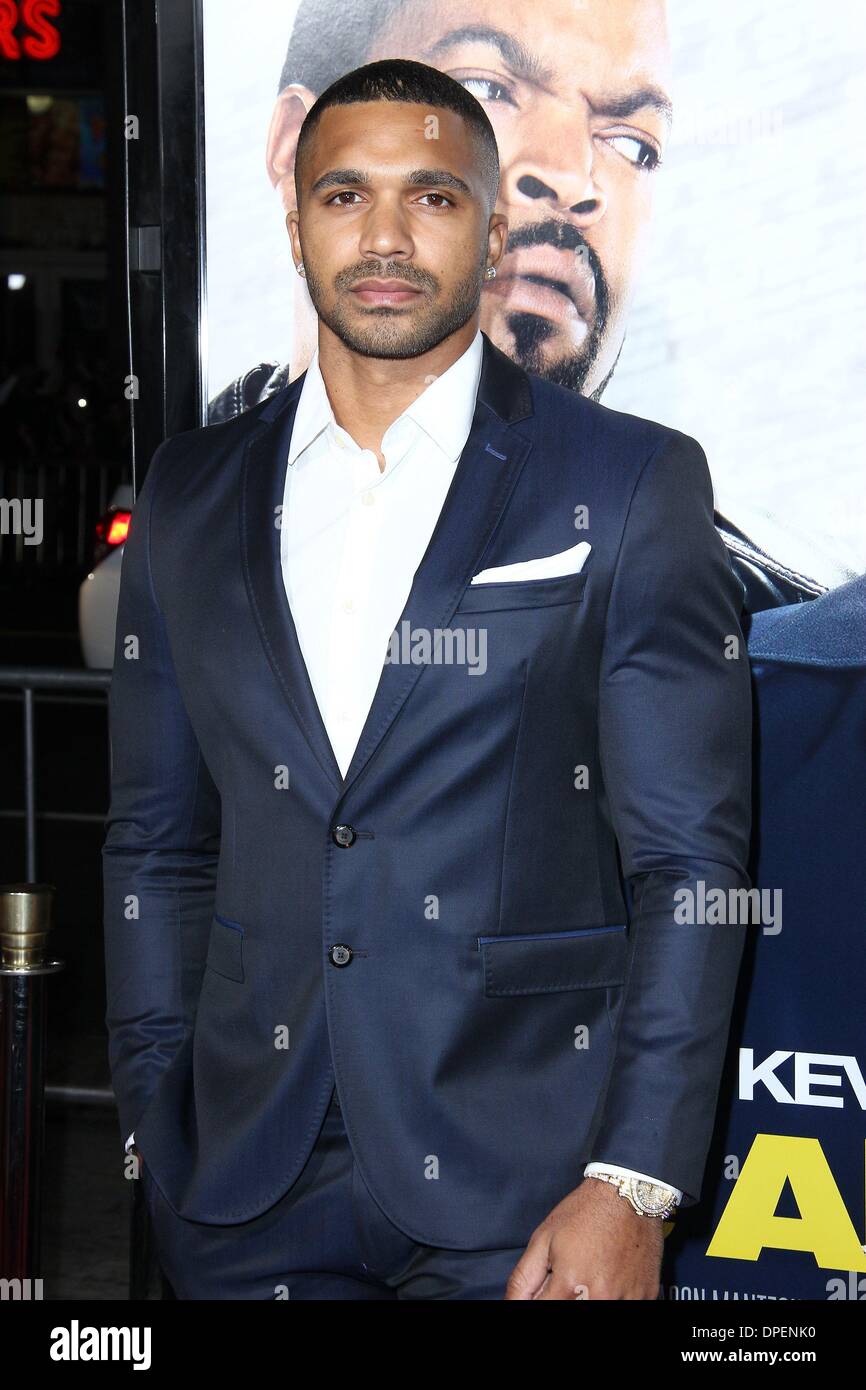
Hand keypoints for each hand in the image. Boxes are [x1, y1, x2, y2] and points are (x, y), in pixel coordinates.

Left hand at [504, 1176, 664, 1299]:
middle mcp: (600, 1297)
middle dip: (564, 1297)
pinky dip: (613, 1296)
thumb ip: (523, 1279)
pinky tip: (610, 1277)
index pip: (542, 1312)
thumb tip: (514, 1303)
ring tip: (591, 1274)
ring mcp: (626, 1299)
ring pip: (599, 1310)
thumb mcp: (543, 1239)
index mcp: (570, 1284)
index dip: (540, 1300)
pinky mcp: (646, 1295)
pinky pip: (623, 1307)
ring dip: (589, 1297)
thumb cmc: (586, 1213)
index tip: (546, 1289)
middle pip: (572, 1311)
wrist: (627, 1194)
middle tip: (570, 1275)